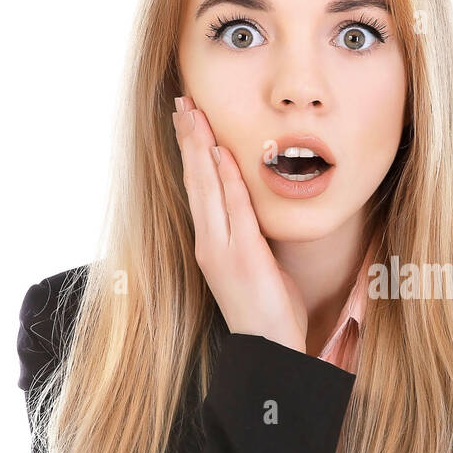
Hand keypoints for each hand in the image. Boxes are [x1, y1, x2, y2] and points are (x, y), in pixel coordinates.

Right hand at [172, 96, 307, 353]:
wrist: (270, 350)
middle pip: (195, 180)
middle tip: (182, 102)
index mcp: (213, 243)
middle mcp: (210, 243)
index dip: (194, 151)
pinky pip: (233, 209)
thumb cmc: (271, 311)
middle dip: (189, 138)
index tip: (189, 119)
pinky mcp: (240, 257)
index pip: (200, 187)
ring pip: (206, 188)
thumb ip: (256, 234)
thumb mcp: (263, 264)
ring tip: (191, 114)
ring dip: (199, 147)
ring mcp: (222, 249)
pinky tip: (219, 152)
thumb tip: (261, 209)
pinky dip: (224, 179)